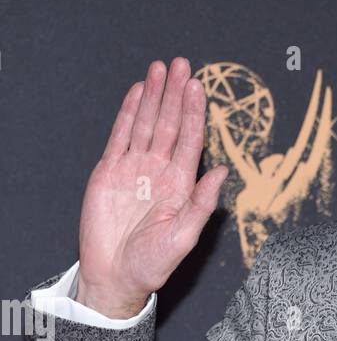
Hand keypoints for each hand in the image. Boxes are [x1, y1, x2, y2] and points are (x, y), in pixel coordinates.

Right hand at [76, 58, 228, 316]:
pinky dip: (128, 113)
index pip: (190, 140)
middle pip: (170, 124)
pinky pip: (120, 136)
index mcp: (180, 185)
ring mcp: (134, 168)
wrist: (115, 276)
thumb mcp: (183, 237)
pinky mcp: (110, 171)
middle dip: (175, 94)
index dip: (194, 112)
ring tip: (160, 68)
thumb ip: (202, 204)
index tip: (197, 86)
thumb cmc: (152, 264)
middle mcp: (159, 171)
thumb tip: (222, 172)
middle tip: (181, 64)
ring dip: (154, 96)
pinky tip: (138, 92)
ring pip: (146, 123)